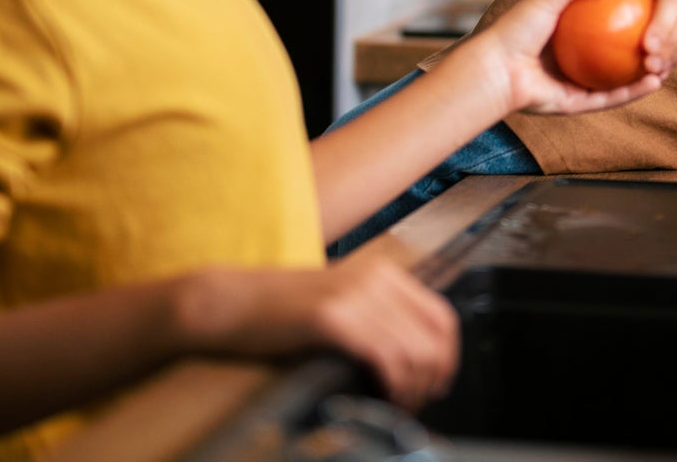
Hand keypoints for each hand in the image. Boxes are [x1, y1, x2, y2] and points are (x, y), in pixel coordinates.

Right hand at [186, 256, 459, 410]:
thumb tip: (411, 355)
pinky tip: (383, 396)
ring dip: (413, 388)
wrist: (228, 302)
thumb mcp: (339, 300)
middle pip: (435, 338)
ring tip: (397, 404)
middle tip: (417, 401)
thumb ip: (375, 316)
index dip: (448, 355)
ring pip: (415, 352)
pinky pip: (386, 357)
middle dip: (433, 378)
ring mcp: (354, 295)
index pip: (441, 315)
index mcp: (381, 272)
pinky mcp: (332, 318)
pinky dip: (393, 385)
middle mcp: (375, 278)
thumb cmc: (278, 309)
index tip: (438, 381)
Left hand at [477, 0, 663, 114]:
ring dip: (648, 73)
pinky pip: (610, 98)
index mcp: (571, 32)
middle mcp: (577, 57)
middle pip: (619, 51)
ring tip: (671, 63)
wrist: (497, 68)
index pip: (609, 21)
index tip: (659, 7)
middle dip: (647, 47)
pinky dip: (633, 91)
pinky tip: (654, 81)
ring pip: (621, 79)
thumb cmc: (517, 29)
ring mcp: (578, 81)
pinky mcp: (577, 103)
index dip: (634, 16)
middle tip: (673, 38)